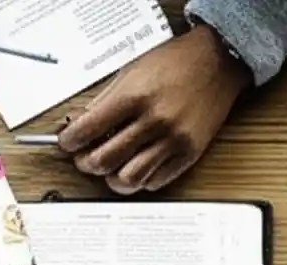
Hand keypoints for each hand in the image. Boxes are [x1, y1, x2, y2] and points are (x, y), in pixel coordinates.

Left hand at [57, 25, 250, 194]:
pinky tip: (135, 165)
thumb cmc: (175, 62)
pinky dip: (138, 179)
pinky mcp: (189, 154)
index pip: (87, 130)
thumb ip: (103, 101)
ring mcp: (173, 140)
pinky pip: (155, 182)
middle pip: (103, 160)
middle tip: (84, 157)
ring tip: (110, 165)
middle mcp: (154, 120)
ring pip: (128, 179)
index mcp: (135, 96)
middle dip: (85, 163)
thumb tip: (77, 124)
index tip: (67, 143)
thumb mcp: (131, 72)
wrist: (218, 60)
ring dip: (111, 176)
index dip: (69, 141)